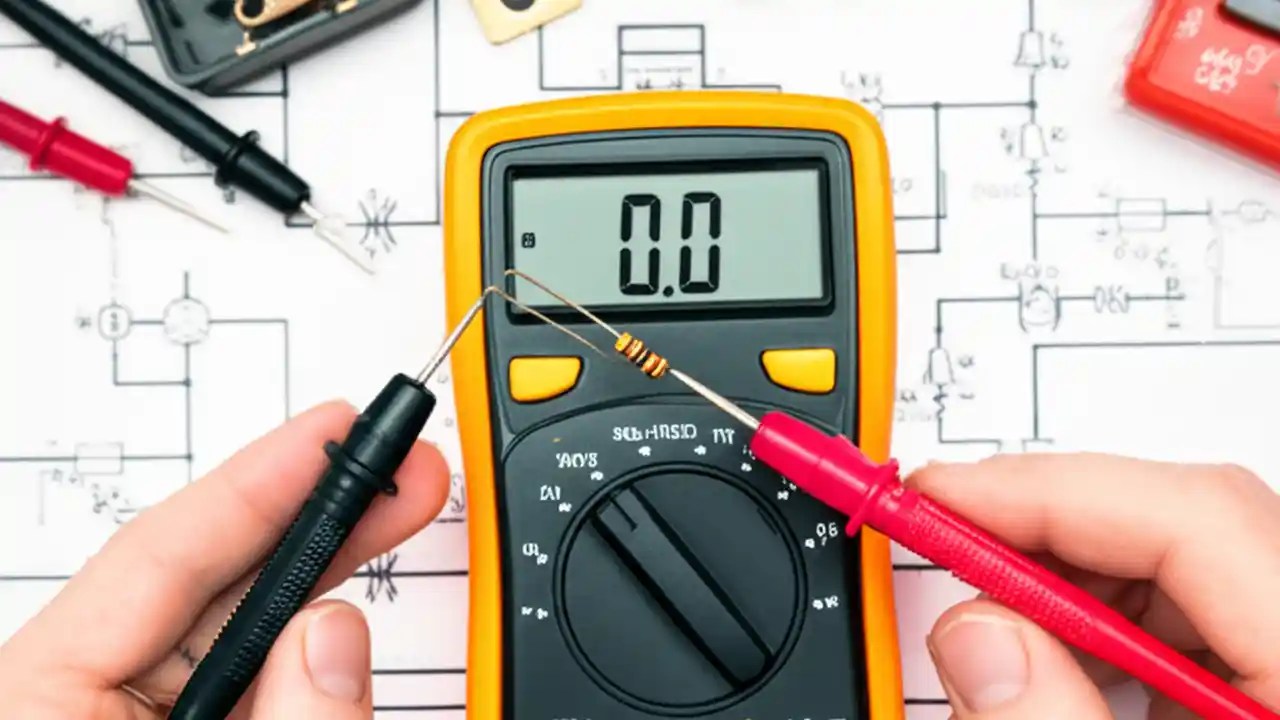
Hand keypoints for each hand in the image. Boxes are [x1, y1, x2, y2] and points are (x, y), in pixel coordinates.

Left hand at [0, 401, 450, 718]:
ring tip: (394, 514)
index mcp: (36, 706)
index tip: (335, 427)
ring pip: (234, 628)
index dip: (259, 480)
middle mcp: (71, 702)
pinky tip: (345, 615)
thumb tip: (333, 638)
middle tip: (394, 461)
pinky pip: (248, 675)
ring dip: (322, 576)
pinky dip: (304, 646)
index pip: (154, 556)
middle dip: (312, 514)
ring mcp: (119, 717)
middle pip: (202, 575)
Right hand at [907, 453, 1279, 718]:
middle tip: (944, 539)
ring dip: (1068, 575)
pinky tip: (1049, 652)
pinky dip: (1102, 622)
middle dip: (1047, 528)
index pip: (1198, 520)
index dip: (1052, 491)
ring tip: (985, 604)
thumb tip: (978, 635)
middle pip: (1189, 524)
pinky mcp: (1272, 688)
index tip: (942, 499)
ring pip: (1183, 562)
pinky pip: (1191, 616)